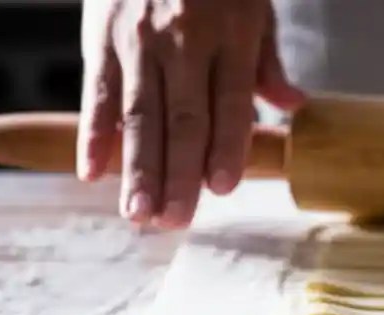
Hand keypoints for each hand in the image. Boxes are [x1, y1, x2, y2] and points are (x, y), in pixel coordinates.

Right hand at [78, 0, 304, 227]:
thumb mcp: (254, 3)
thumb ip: (267, 59)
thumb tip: (292, 105)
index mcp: (230, 32)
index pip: (230, 102)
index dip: (227, 148)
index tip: (222, 189)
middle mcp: (183, 38)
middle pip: (182, 119)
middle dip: (178, 176)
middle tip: (174, 222)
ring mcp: (138, 38)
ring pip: (138, 115)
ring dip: (137, 169)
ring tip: (138, 214)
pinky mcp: (100, 35)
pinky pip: (96, 92)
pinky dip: (92, 134)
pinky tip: (91, 172)